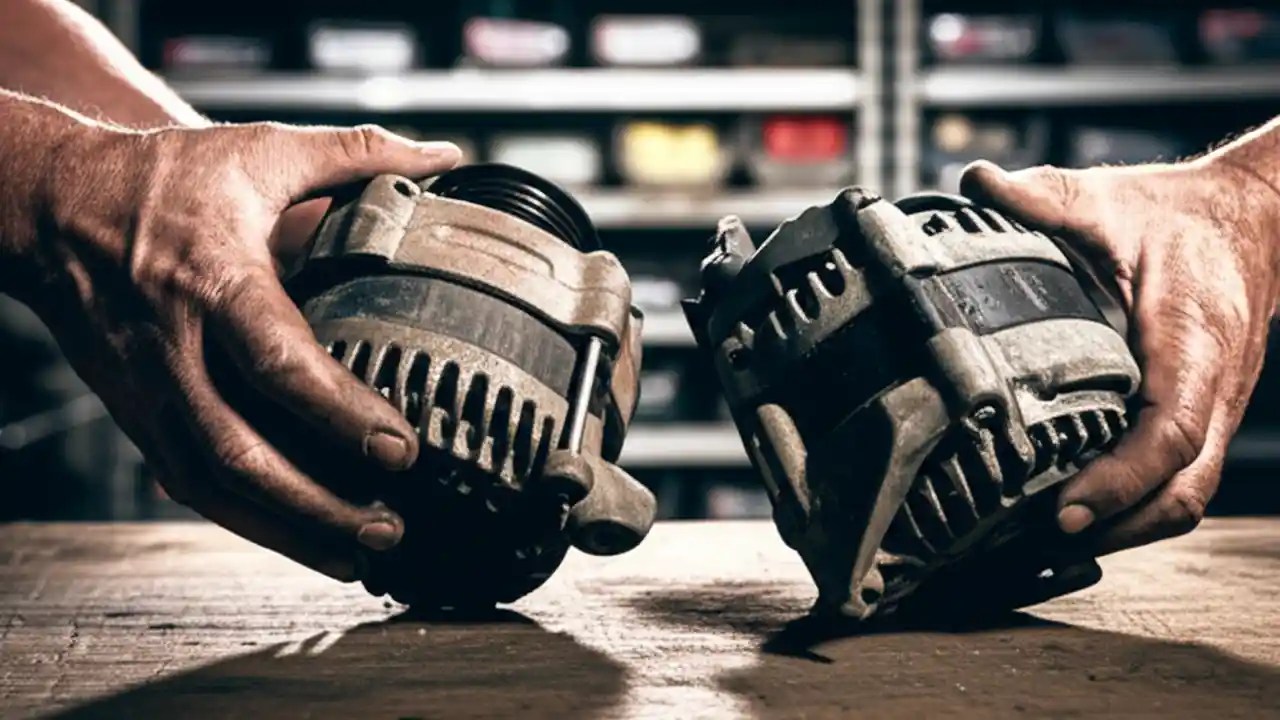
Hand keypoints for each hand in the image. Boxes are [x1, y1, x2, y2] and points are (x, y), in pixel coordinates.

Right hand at [15, 112, 458, 579]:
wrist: (48, 207)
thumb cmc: (161, 178)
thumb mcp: (261, 151)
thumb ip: (356, 154)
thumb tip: (444, 156)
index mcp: (213, 281)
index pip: (278, 361)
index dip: (340, 412)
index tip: (401, 450)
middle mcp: (175, 348)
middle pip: (241, 450)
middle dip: (318, 502)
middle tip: (389, 527)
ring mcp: (149, 390)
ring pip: (211, 483)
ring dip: (285, 530)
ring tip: (358, 554)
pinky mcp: (136, 413)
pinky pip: (188, 482)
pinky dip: (245, 520)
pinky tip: (298, 539)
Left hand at [961, 156, 1279, 553]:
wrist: (1250, 219)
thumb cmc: (1179, 217)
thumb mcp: (1107, 198)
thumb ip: (1044, 197)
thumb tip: (976, 184)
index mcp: (1193, 343)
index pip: (1170, 434)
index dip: (1120, 482)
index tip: (1064, 511)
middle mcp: (1214, 389)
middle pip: (1181, 491)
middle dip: (1115, 527)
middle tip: (1036, 538)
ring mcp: (1214, 409)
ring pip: (1184, 496)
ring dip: (1125, 527)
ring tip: (1047, 539)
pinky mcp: (1202, 416)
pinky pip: (1178, 479)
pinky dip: (1134, 506)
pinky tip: (1079, 510)